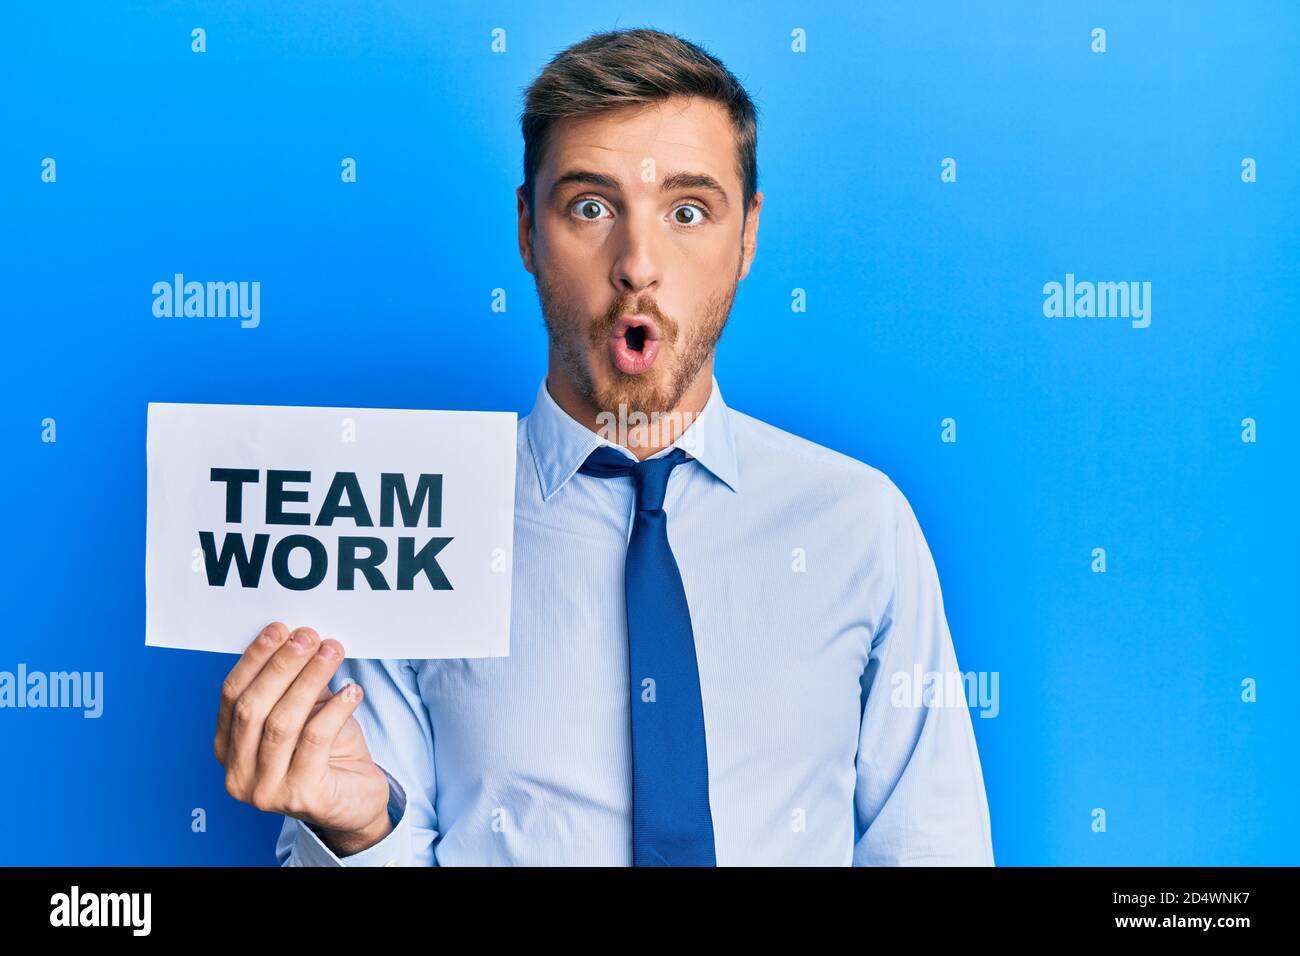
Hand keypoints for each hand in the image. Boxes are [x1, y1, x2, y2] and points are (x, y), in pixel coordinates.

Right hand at [215, 622, 392, 856]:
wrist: (355, 802)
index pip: (231, 695)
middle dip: (282, 665)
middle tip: (309, 637)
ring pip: (282, 723)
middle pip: (252, 708)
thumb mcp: (304, 713)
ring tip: (332, 652)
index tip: (279, 629)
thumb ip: (293, 683)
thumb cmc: (327, 754)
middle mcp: (239, 773)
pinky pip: (315, 740)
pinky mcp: (303, 796)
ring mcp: (267, 790)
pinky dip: (335, 709)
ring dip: (309, 680)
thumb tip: (298, 636)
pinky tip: (351, 690)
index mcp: (228, 748)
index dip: (254, 659)